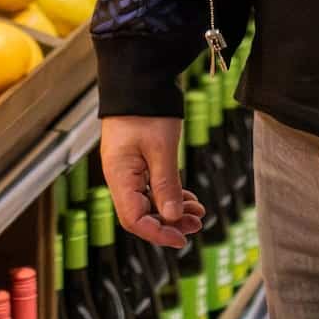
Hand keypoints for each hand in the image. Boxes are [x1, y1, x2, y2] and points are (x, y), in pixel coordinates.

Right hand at [100, 115, 204, 251]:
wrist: (138, 80)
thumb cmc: (147, 110)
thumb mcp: (162, 148)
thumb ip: (166, 184)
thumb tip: (172, 217)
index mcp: (120, 175)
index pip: (134, 219)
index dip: (157, 233)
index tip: (182, 239)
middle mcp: (120, 177)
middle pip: (141, 215)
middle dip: (169, 224)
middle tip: (197, 224)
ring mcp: (127, 170)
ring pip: (148, 203)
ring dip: (172, 211)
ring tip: (198, 212)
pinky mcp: (136, 163)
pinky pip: (150, 189)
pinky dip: (169, 196)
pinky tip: (188, 198)